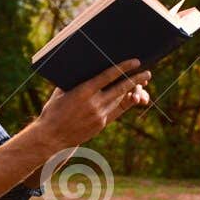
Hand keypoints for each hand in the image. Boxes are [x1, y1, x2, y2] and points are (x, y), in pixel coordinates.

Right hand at [34, 59, 152, 148]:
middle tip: (147, 73)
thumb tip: (86, 68)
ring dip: (131, 92)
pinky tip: (130, 97)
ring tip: (141, 85)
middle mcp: (95, 103)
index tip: (136, 62)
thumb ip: (76, 81)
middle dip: (136, 80)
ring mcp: (100, 115)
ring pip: (120, 100)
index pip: (109, 76)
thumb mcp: (61, 92)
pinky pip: (116, 110)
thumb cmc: (53, 111)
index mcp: (84, 91)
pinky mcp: (102, 124)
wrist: (52, 137)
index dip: (124, 68)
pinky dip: (123, 103)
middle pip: (121, 89)